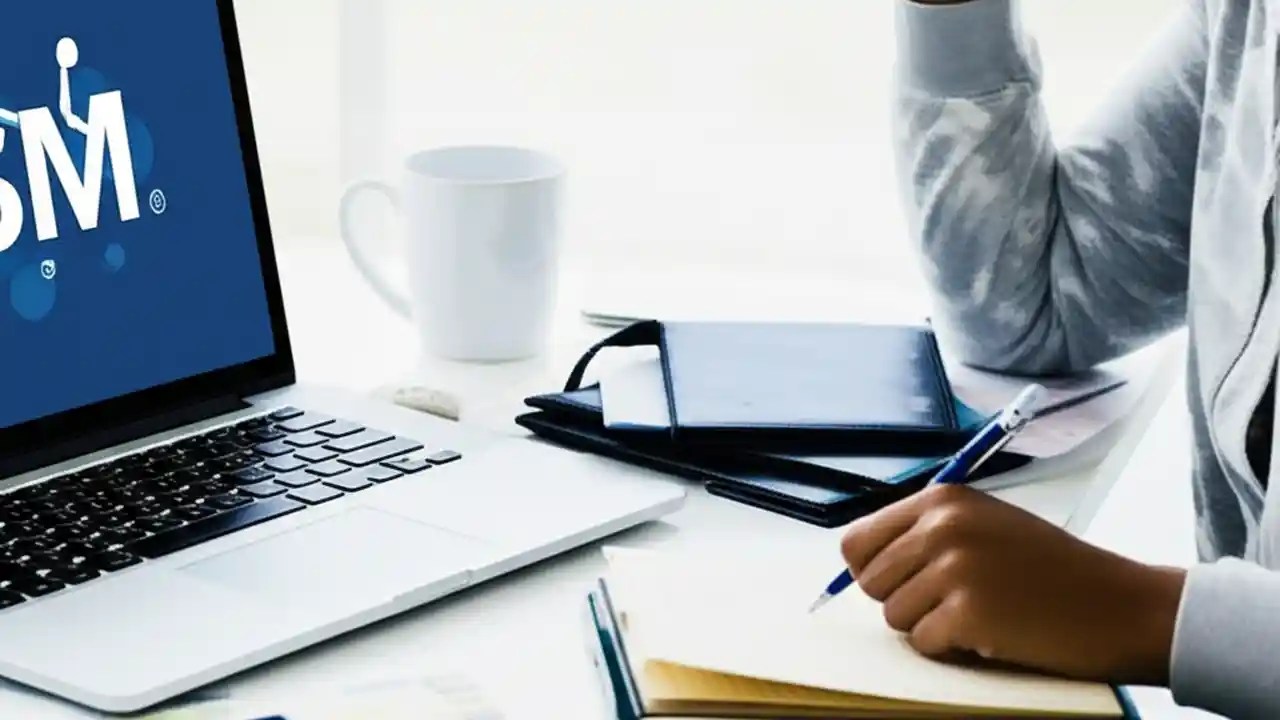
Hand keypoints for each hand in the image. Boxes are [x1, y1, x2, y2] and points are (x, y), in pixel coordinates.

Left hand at [840, 485, 1185, 684]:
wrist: (1117, 603)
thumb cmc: (1051, 568)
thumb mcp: (984, 524)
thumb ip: (926, 533)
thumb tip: (861, 562)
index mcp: (942, 499)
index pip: (857, 540)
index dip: (871, 570)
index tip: (898, 582)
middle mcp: (941, 526)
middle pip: (870, 582)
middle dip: (902, 600)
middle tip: (951, 601)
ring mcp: (954, 569)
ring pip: (893, 616)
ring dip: (929, 625)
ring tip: (977, 612)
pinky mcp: (967, 613)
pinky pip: (923, 643)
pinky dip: (951, 648)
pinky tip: (990, 631)